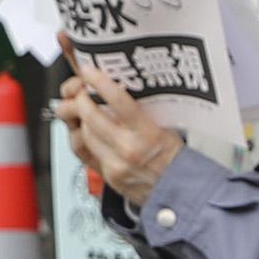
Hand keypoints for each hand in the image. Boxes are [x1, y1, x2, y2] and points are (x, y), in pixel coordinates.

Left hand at [55, 55, 179, 206]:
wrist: (177, 188)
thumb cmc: (173, 157)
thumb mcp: (165, 127)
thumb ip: (140, 112)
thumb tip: (119, 89)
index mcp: (148, 134)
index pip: (119, 102)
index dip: (101, 83)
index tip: (90, 71)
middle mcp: (129, 149)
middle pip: (92, 116)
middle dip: (82, 99)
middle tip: (83, 90)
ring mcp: (116, 163)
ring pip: (85, 133)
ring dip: (82, 119)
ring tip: (88, 110)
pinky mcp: (107, 174)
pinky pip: (87, 151)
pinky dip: (87, 138)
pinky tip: (93, 132)